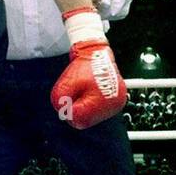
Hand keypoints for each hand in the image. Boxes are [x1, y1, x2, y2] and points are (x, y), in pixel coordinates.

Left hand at [51, 8, 126, 128]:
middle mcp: (113, 106)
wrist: (97, 53)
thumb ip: (59, 100)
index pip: (78, 119)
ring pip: (92, 117)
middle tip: (72, 95)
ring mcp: (116, 104)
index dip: (68, 110)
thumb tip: (62, 111)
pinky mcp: (116, 102)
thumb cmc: (84, 66)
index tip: (65, 99)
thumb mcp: (66, 83)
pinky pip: (99, 111)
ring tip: (81, 92)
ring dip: (83, 109)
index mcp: (101, 102)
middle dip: (75, 110)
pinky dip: (91, 106)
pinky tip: (88, 94)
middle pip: (86, 121)